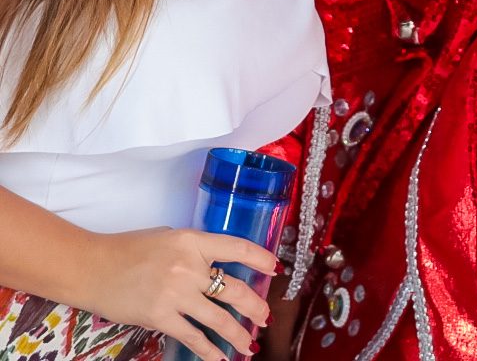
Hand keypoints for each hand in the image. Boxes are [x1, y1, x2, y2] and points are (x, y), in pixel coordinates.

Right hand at [77, 228, 275, 360]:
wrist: (91, 267)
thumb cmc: (129, 249)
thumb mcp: (169, 237)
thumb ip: (194, 249)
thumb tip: (216, 264)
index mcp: (192, 240)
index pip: (237, 248)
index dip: (260, 258)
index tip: (275, 268)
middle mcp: (188, 266)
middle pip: (234, 289)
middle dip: (255, 306)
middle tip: (266, 316)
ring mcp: (175, 294)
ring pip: (218, 318)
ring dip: (238, 333)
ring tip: (250, 344)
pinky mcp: (160, 317)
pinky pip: (193, 336)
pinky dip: (209, 350)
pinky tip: (220, 358)